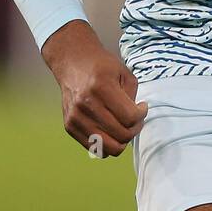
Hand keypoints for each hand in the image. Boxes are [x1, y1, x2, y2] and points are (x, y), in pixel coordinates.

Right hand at [41, 20, 147, 157]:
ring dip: (121, 141)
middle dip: (134, 129)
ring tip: (123, 127)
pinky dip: (106, 143)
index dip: (142, 115)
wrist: (72, 62)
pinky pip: (94, 148)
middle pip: (121, 135)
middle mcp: (86, 104)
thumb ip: (132, 97)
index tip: (142, 108)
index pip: (130, 117)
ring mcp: (75, 117)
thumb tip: (136, 120)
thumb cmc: (101, 66)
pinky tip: (110, 129)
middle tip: (135, 119)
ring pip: (108, 148)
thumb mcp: (124, 73)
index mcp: (102, 87)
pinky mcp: (69, 126)